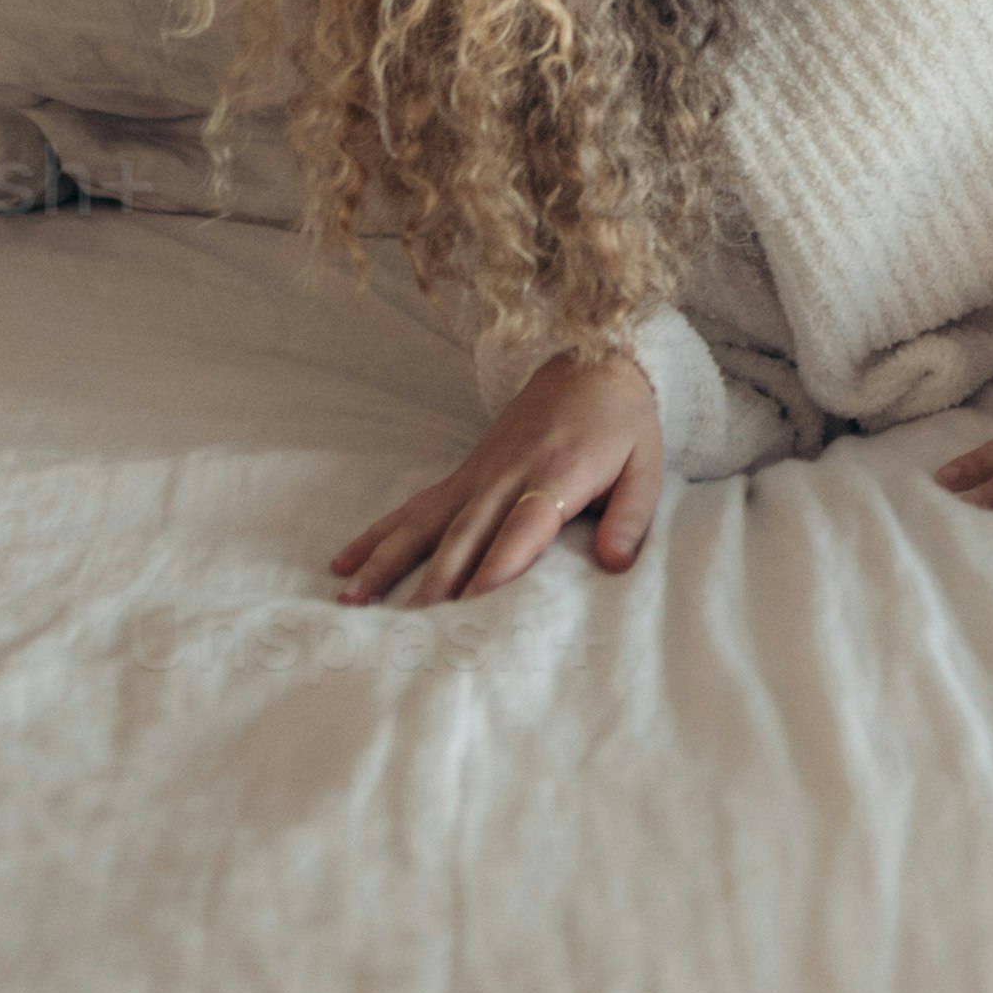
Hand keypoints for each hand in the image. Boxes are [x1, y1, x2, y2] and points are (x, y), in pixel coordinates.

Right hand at [333, 348, 662, 606]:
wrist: (589, 362)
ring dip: (389, 563)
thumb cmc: (621, 424)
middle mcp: (508, 475)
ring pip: (426, 523)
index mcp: (558, 472)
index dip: (500, 563)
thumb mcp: (647, 465)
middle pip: (466, 533)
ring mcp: (477, 475)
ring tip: (353, 602)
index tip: (475, 604)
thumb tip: (616, 564)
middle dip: (437, 582)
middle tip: (410, 630)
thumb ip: (631, 516)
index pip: (525, 524)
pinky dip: (378, 536)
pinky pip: (414, 508)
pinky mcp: (462, 475)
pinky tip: (345, 565)